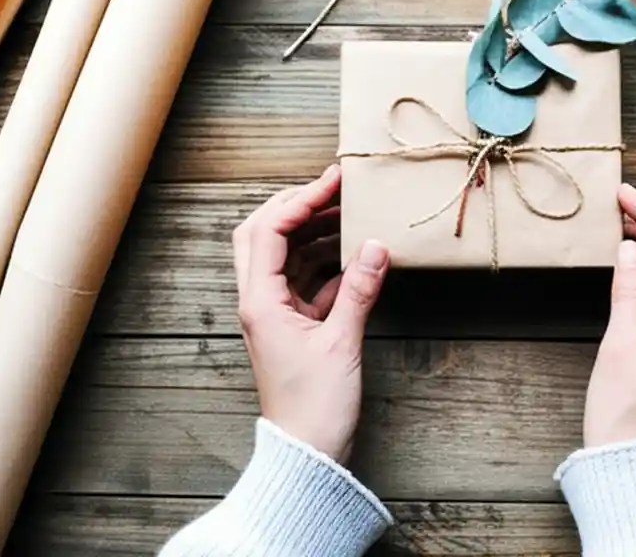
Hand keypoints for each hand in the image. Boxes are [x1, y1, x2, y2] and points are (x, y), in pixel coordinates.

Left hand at [232, 165, 388, 462]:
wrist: (307, 455)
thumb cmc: (315, 408)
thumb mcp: (341, 343)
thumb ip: (358, 289)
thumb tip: (376, 245)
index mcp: (259, 301)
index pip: (269, 230)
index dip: (301, 199)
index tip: (334, 180)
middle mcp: (260, 302)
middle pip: (264, 234)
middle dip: (296, 206)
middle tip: (334, 188)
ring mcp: (275, 315)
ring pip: (286, 256)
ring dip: (313, 231)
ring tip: (350, 214)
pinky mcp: (295, 329)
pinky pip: (306, 281)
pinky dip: (328, 263)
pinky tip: (356, 257)